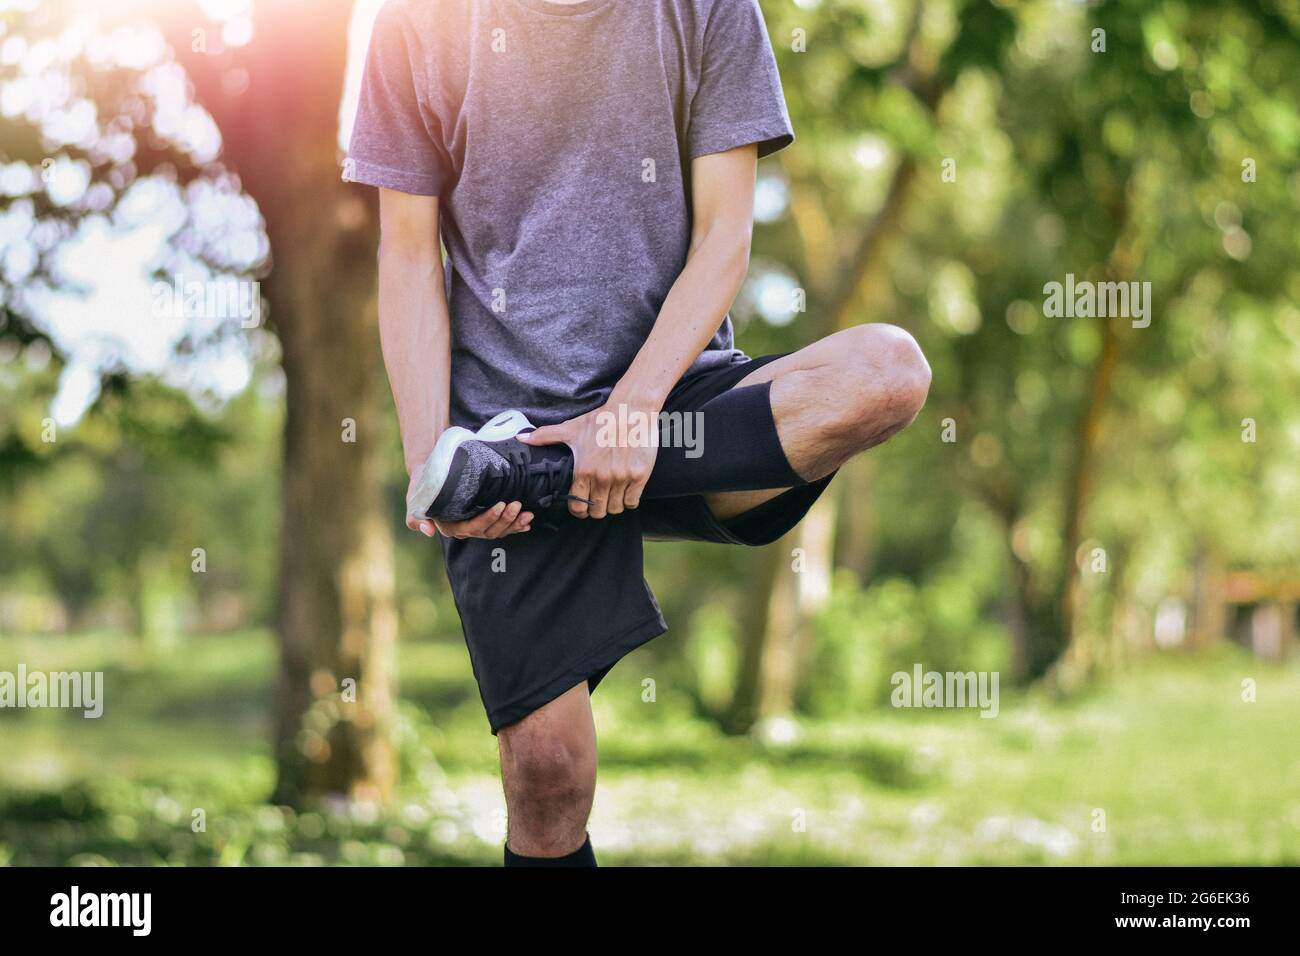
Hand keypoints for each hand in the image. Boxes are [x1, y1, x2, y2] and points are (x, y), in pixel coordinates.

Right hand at [405, 473, 531, 538]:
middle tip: (517, 504)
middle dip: (505, 520)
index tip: (500, 504)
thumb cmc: (423, 485)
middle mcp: (465, 530)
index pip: (472, 528)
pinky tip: (528, 523)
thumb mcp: (414, 499)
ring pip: (499, 531)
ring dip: (514, 523)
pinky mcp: (486, 519)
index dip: (488, 519)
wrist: (432, 474)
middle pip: (489, 531)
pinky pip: (503, 527)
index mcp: (451, 527)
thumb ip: (416, 517)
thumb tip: (428, 531)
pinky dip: (516, 526)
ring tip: (528, 514)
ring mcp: (477, 526)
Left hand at [519, 399, 658, 518]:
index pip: (577, 507)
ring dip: (613, 506)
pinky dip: (629, 500)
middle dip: (596, 510)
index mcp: (583, 470)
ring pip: (615, 509)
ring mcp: (622, 478)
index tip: (582, 507)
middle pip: (597, 512)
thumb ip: (545, 436)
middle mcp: (602, 478)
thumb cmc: (600, 419)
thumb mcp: (571, 428)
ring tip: (612, 496)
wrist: (631, 409)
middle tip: (598, 502)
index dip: (579, 510)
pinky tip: (626, 491)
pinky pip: (632, 502)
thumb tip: (520, 438)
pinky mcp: (639, 476)